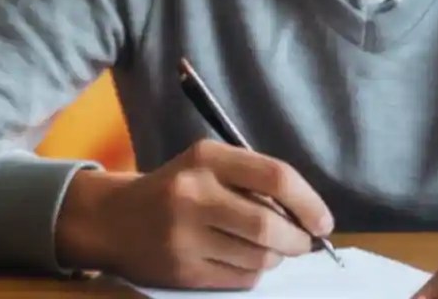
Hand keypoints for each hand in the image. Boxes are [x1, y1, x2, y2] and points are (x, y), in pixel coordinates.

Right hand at [55, 138, 333, 288]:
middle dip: (298, 240)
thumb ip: (254, 181)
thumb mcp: (210, 165)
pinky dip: (254, 273)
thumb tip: (308, 216)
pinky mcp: (182, 270)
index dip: (309, 203)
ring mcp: (185, 235)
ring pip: (258, 257)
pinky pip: (240, 279)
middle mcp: (194, 193)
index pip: (276, 177)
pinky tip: (245, 261)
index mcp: (208, 158)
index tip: (323, 222)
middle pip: (269, 225)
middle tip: (304, 243)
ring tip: (271, 250)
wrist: (114, 220)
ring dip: (276, 258)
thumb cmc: (178, 188)